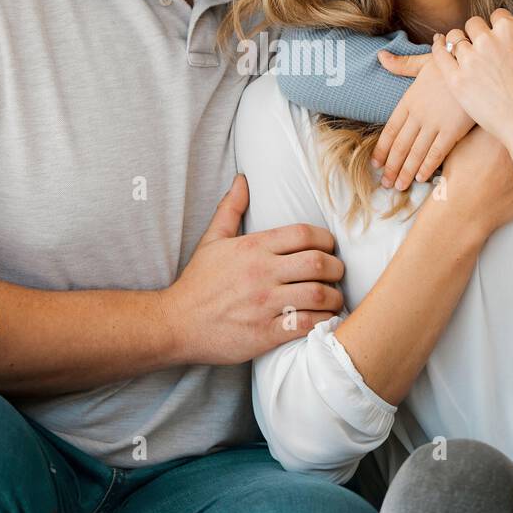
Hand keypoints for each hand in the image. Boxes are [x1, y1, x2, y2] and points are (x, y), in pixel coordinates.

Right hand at [161, 176, 345, 365]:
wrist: (176, 323)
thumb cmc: (198, 282)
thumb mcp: (212, 241)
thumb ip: (230, 209)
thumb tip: (242, 179)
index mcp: (253, 248)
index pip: (304, 234)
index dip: (326, 239)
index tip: (328, 248)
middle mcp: (261, 273)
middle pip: (318, 263)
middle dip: (336, 267)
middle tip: (336, 273)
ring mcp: (265, 304)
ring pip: (318, 295)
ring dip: (334, 296)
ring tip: (334, 298)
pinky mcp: (266, 333)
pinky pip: (307, 325)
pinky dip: (323, 321)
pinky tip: (324, 319)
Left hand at [371, 50, 473, 191]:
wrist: (475, 63)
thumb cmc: (452, 61)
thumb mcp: (423, 61)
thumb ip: (401, 65)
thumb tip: (380, 56)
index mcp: (410, 99)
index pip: (390, 129)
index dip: (382, 149)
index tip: (375, 164)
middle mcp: (419, 114)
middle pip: (400, 145)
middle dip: (391, 167)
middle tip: (384, 183)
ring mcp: (435, 123)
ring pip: (416, 153)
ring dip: (405, 171)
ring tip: (398, 186)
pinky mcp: (454, 129)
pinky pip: (437, 152)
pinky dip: (428, 167)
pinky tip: (420, 178)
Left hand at [429, 6, 512, 153]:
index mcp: (511, 30)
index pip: (497, 16)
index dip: (500, 27)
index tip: (502, 41)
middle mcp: (487, 41)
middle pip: (474, 24)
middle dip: (479, 33)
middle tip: (484, 49)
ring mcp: (469, 60)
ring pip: (456, 37)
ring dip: (460, 41)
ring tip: (466, 52)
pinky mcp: (456, 80)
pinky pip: (440, 54)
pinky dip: (439, 46)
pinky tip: (439, 43)